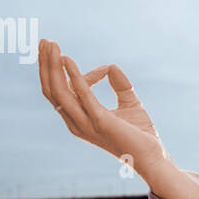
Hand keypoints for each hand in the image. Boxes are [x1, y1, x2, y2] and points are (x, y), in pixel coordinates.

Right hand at [38, 39, 165, 170]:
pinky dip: (74, 76)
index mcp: (79, 120)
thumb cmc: (140, 134)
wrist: (153, 157)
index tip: (89, 63)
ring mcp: (86, 123)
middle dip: (46, 65)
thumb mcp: (129, 103)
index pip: (62, 92)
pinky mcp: (100, 121)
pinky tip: (67, 60)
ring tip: (51, 45)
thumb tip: (111, 66)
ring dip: (53, 67)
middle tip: (44, 41)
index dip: (69, 73)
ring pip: (59, 92)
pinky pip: (82, 95)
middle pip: (52, 91)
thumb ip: (120, 85)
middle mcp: (77, 123)